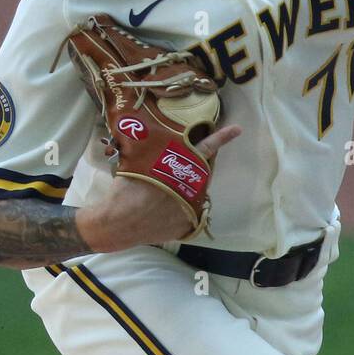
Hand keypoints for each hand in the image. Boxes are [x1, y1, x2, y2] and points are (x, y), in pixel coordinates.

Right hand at [78, 124, 241, 251]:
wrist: (116, 224)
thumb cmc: (124, 191)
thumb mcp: (138, 165)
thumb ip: (155, 157)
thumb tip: (159, 150)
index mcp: (179, 170)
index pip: (204, 149)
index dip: (221, 138)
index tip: (237, 129)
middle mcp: (190, 188)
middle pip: (200, 174)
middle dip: (192, 171)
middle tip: (173, 173)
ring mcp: (191, 208)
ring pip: (195, 194)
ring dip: (183, 191)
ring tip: (160, 197)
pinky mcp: (187, 225)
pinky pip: (188, 214)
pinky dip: (176, 212)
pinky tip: (159, 213)